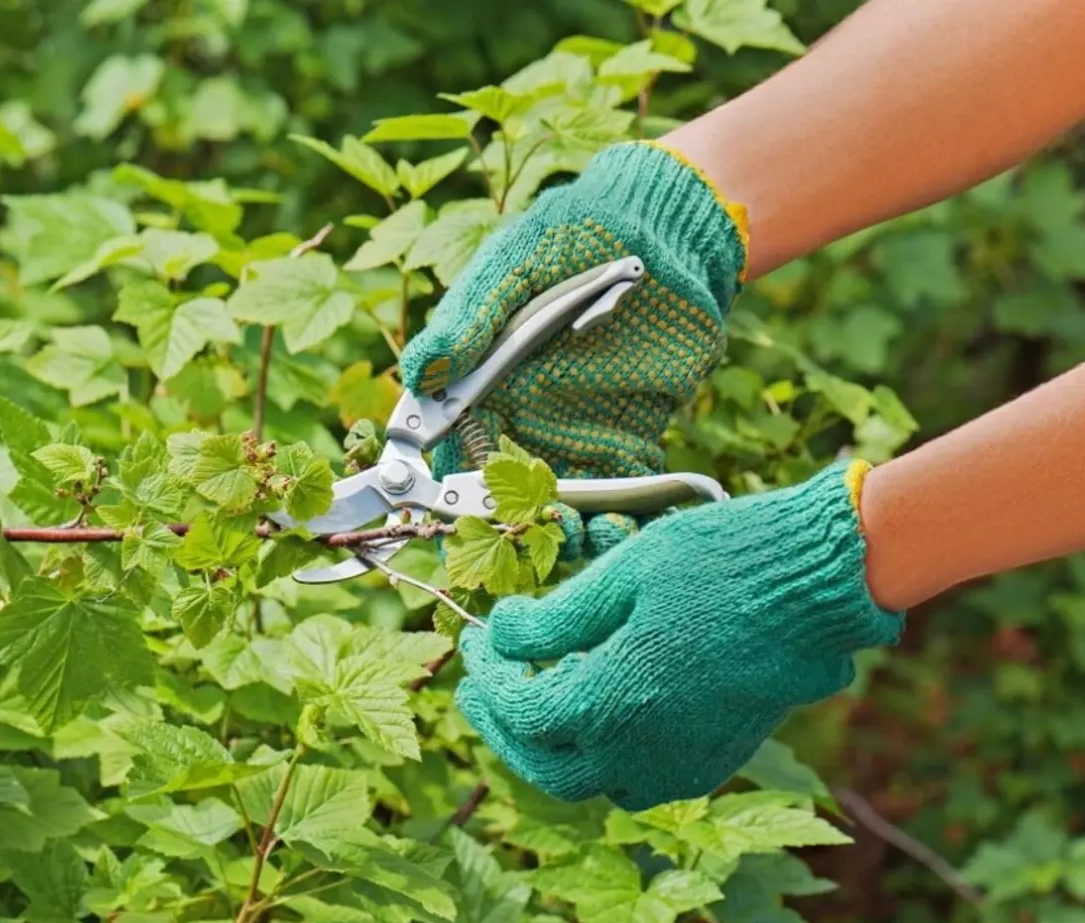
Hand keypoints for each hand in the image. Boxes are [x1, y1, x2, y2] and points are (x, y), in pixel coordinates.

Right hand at [399, 140, 747, 554]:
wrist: (665, 226)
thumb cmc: (576, 232)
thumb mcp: (514, 266)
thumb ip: (470, 321)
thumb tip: (419, 373)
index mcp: (483, 387)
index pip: (456, 455)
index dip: (456, 493)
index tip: (470, 518)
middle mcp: (525, 419)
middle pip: (510, 496)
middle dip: (522, 528)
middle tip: (545, 534)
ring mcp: (578, 431)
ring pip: (566, 504)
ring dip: (575, 532)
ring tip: (597, 535)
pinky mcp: (631, 435)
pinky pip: (624, 490)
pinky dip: (630, 518)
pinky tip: (638, 527)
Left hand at [454, 459, 903, 810]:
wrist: (818, 582)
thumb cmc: (721, 563)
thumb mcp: (621, 575)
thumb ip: (552, 619)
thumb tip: (501, 634)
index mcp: (613, 702)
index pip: (521, 711)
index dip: (488, 678)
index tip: (475, 641)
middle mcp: (644, 750)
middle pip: (546, 766)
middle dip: (504, 727)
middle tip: (482, 684)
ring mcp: (684, 763)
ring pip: (594, 783)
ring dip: (552, 749)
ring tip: (534, 699)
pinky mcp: (716, 758)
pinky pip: (642, 779)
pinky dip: (604, 756)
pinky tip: (599, 712)